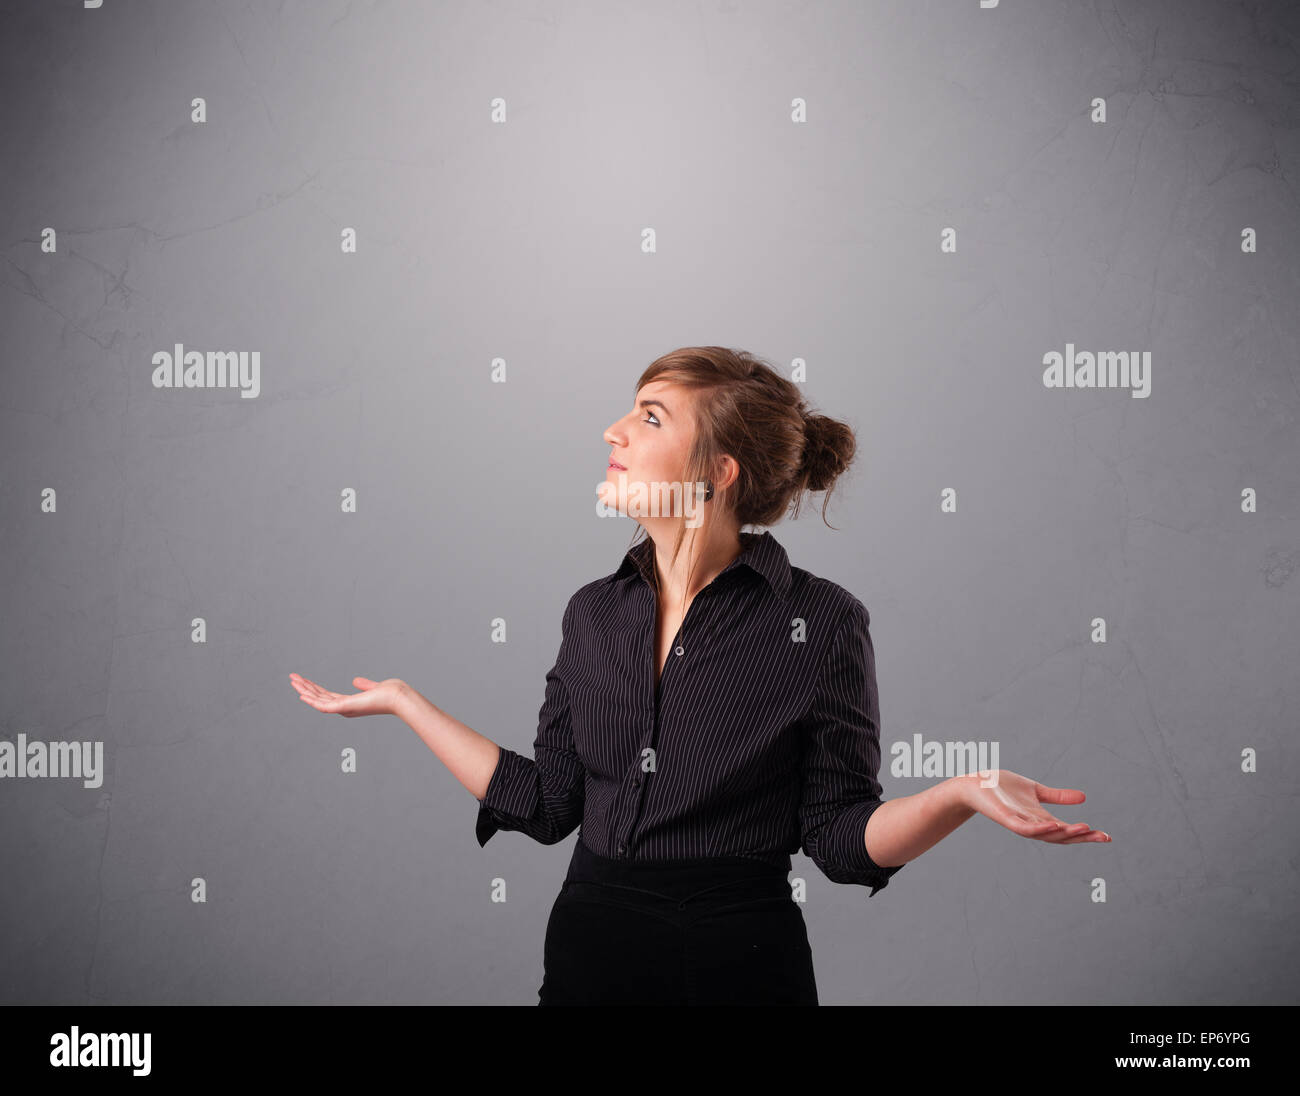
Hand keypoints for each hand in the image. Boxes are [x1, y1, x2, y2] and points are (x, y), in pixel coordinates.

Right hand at [288, 673, 408, 717]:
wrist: (399, 697)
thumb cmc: (391, 693)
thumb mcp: (373, 687)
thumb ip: (364, 685)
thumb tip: (355, 681)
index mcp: (350, 703)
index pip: (327, 696)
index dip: (314, 689)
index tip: (304, 680)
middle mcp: (345, 708)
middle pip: (319, 697)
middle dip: (305, 687)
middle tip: (292, 678)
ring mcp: (344, 708)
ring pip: (318, 700)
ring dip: (305, 690)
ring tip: (293, 680)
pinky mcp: (345, 707)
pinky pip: (324, 705)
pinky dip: (312, 700)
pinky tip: (302, 694)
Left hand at [958, 770, 1110, 843]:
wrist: (975, 784)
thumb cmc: (1003, 788)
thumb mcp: (1037, 791)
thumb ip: (1057, 796)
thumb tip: (1084, 797)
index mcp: (1042, 819)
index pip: (1068, 831)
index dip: (1087, 834)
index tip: (1108, 836)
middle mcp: (1033, 825)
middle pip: (1062, 837)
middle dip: (1083, 837)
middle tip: (1103, 836)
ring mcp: (1020, 824)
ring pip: (1046, 834)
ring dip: (1066, 833)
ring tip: (1086, 828)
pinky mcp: (1007, 819)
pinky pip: (1025, 828)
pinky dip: (1040, 829)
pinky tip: (1054, 825)